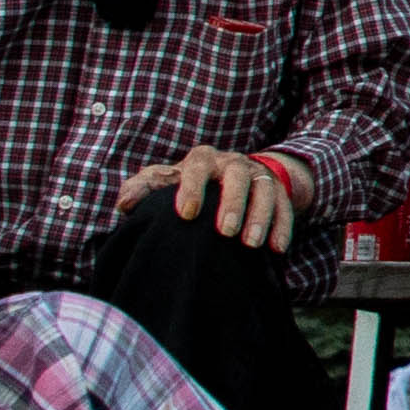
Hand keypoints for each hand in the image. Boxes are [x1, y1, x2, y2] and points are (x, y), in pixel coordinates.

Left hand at [117, 146, 302, 252]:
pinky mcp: (278, 192)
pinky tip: (276, 249)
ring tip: (250, 245)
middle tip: (225, 232)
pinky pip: (285, 206)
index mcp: (203, 159)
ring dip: (260, 216)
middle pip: (238, 175)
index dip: (193, 187)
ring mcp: (258, 176)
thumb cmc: (187, 185)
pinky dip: (282, 226)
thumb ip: (142, 189)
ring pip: (265, 190)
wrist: (228, 177)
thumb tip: (124, 204)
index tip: (186, 214)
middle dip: (233, 203)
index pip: (198, 166)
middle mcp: (233, 163)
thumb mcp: (163, 182)